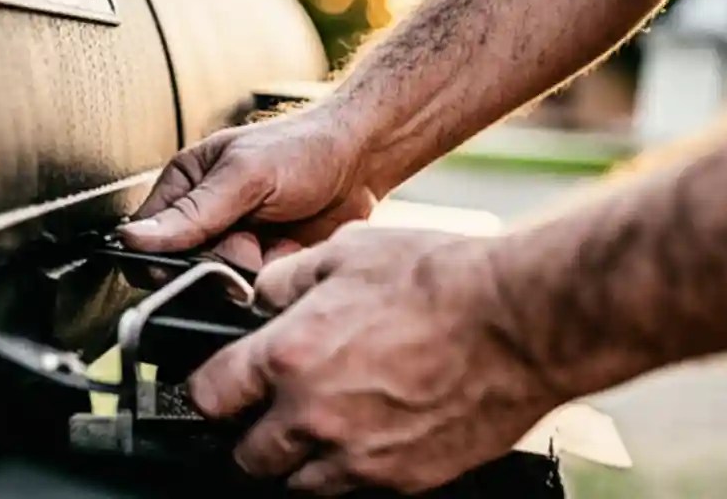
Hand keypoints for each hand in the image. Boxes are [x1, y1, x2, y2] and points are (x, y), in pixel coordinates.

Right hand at [117, 104, 380, 273]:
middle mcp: (205, 218)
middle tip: (253, 240)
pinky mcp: (263, 263)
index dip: (167, 257)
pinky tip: (292, 247)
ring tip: (279, 238)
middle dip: (224, 260)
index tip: (201, 254)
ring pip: (223, 284)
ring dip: (254, 267)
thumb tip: (135, 238)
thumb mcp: (245, 175)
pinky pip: (255, 290)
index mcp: (185, 186)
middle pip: (188, 269)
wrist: (362, 159)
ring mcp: (235, 242)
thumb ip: (193, 212)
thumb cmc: (304, 148)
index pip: (147, 238)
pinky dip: (278, 273)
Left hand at [187, 225, 564, 495]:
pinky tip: (365, 435)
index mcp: (289, 358)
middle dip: (250, 434)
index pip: (210, 396)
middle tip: (267, 412)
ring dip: (296, 460)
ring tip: (318, 427)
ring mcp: (359, 457)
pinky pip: (353, 489)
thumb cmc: (439, 280)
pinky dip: (348, 470)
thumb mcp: (346, 251)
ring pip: (297, 484)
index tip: (217, 387)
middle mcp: (314, 416)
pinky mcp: (402, 480)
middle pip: (248, 455)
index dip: (208, 390)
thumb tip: (260, 298)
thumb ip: (287, 281)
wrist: (518, 322)